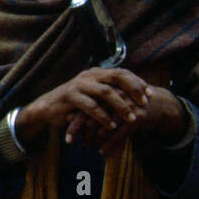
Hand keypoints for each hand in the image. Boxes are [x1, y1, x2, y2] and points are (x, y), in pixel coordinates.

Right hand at [16, 67, 151, 147]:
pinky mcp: (70, 97)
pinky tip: (112, 125)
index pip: (122, 73)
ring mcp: (79, 85)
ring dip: (121, 106)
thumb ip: (109, 93)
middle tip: (145, 103)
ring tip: (132, 118)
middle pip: (117, 77)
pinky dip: (103, 117)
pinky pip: (91, 107)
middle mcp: (89, 76)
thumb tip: (135, 96)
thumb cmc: (74, 104)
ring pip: (105, 92)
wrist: (47, 107)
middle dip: (133, 90)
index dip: (137, 83)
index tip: (151, 94)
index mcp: (97, 73)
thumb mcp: (93, 95)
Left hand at [64, 86, 187, 155]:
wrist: (160, 104)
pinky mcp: (137, 117)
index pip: (84, 107)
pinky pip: (119, 134)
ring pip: (104, 126)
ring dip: (93, 139)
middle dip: (80, 131)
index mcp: (105, 92)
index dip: (74, 122)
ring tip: (86, 146)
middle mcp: (114, 98)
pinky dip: (110, 145)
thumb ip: (91, 110)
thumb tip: (69, 117)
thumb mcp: (110, 104)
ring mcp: (126, 107)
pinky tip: (103, 152)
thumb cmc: (128, 104)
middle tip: (71, 142)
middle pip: (91, 116)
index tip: (67, 135)